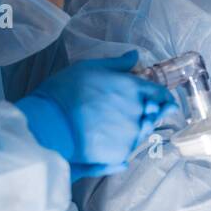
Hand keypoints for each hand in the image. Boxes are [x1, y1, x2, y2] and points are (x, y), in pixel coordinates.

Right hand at [16, 50, 176, 175]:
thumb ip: (117, 64)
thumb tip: (134, 56)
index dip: (162, 97)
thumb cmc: (64, 92)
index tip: (160, 100)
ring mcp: (130, 135)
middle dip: (148, 113)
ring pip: (141, 133)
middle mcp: (137, 112)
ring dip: (133, 129)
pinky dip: (121, 144)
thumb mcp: (89, 68)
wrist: (47, 125)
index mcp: (133, 88)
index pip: (161, 94)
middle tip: (128, 113)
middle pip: (153, 115)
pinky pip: (128, 149)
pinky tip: (104, 139)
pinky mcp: (120, 153)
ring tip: (110, 125)